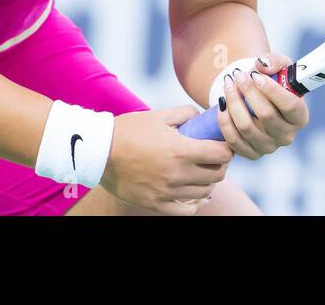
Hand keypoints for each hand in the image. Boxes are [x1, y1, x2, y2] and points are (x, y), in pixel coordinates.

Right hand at [100, 106, 232, 214]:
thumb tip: (203, 117)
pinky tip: (192, 193)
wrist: (99, 152)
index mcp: (181, 150)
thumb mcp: (159, 115)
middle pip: (217, 175)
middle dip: (220, 165)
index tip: (222, 145)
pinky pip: (186, 211)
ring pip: (204, 192)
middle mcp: (178, 173)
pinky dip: (194, 203)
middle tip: (212, 158)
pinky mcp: (156, 204)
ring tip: (200, 173)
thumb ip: (185, 114)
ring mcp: (167, 192)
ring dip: (208, 182)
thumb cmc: (129, 130)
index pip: (221, 154)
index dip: (226, 148)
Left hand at [216, 53, 308, 159]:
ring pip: (246, 127)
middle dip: (248, 92)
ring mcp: (269, 147)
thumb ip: (274, 61)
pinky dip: (224, 121)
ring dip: (233, 103)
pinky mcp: (250, 153)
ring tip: (228, 84)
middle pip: (266, 115)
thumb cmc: (274, 82)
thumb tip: (261, 65)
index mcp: (300, 117)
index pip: (290, 106)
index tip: (255, 75)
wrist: (259, 99)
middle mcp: (287, 136)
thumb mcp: (280, 67)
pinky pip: (233, 140)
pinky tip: (222, 103)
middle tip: (237, 75)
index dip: (272, 90)